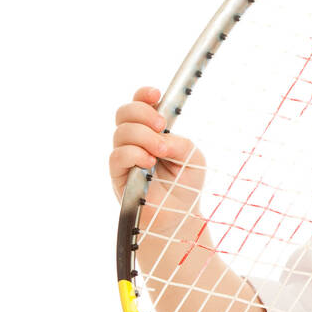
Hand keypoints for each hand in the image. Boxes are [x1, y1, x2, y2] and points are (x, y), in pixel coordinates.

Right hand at [109, 86, 200, 208]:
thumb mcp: (193, 159)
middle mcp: (134, 141)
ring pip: (121, 133)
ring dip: (143, 136)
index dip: (144, 95)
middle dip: (143, 113)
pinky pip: (117, 156)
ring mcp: (125, 158)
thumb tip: (163, 136)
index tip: (157, 94)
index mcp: (151, 131)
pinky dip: (133, 154)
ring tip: (161, 151)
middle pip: (124, 113)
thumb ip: (181, 143)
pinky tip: (148, 162)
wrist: (181, 216)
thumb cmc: (185, 185)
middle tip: (162, 125)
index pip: (139, 105)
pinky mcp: (118, 177)